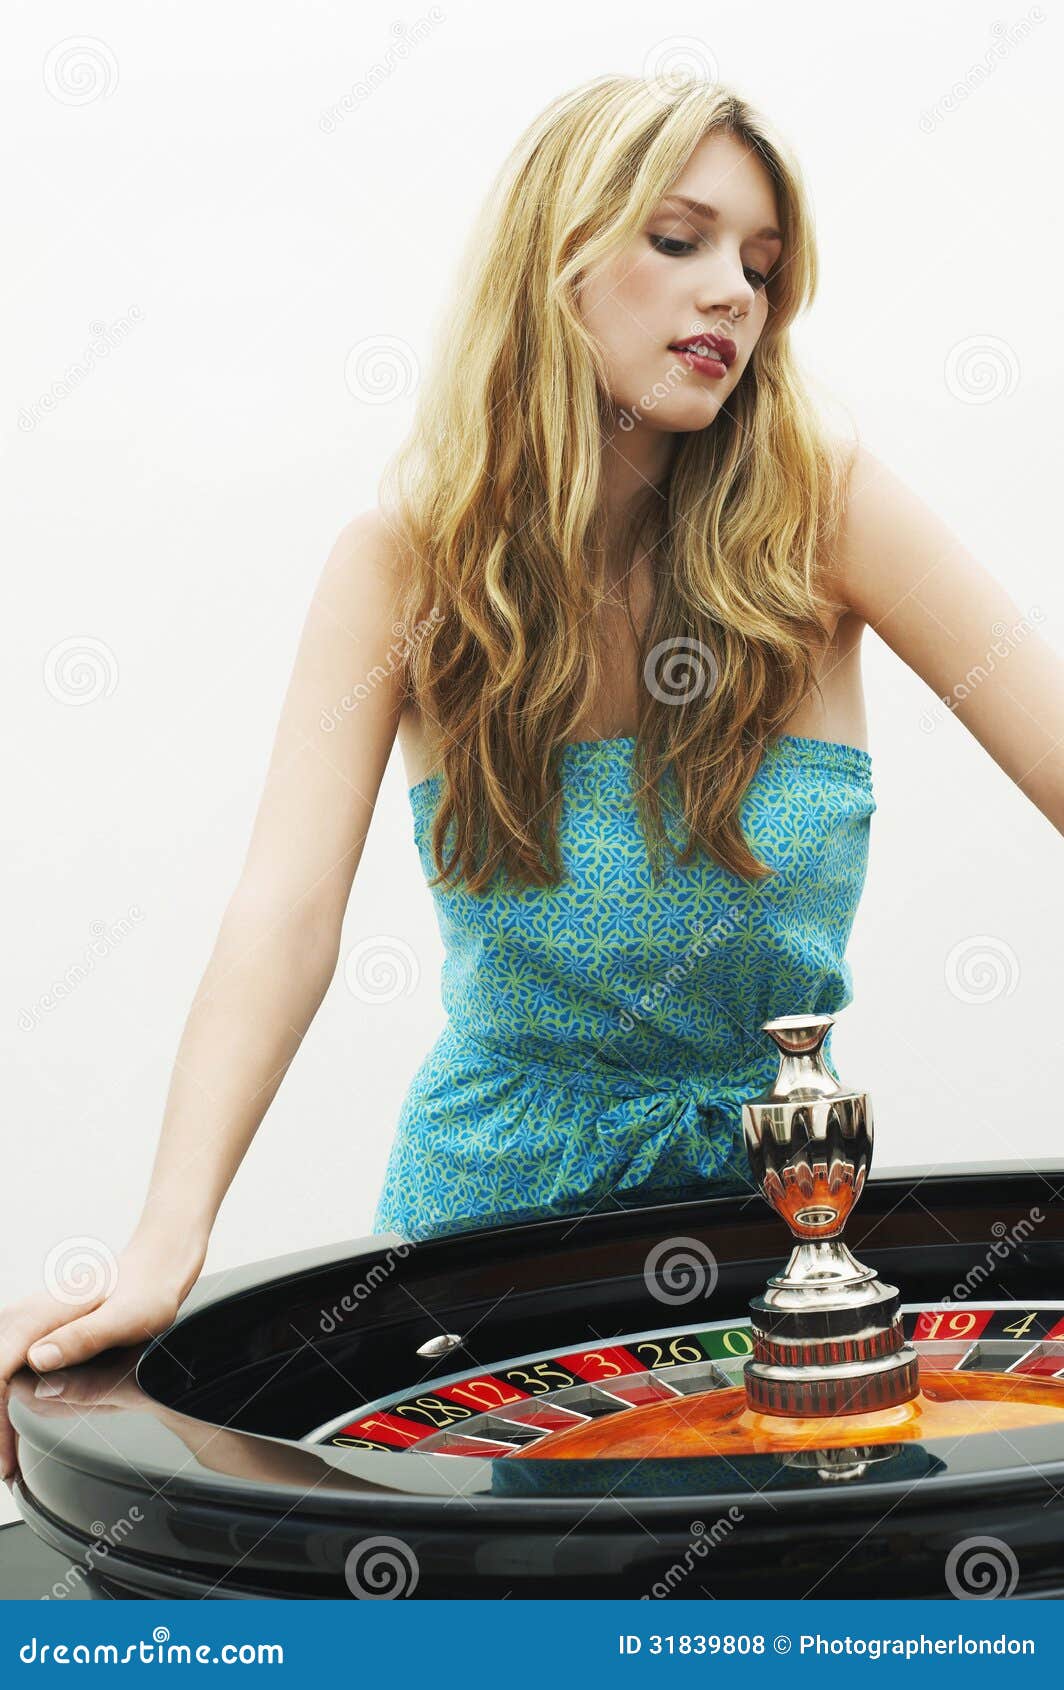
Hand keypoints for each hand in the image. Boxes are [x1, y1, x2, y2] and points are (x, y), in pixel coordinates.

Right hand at [0, 1229, 205, 1477]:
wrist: (150, 1273)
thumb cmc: (144, 1294)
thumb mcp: (125, 1319)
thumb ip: (82, 1339)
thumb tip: (37, 1360)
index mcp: (37, 1315)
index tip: (4, 1459)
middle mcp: (20, 1318)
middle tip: (5, 1468)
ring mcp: (21, 1326)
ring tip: (7, 1460)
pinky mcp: (27, 1336)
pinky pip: (4, 1373)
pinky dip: (5, 1404)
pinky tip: (10, 1431)